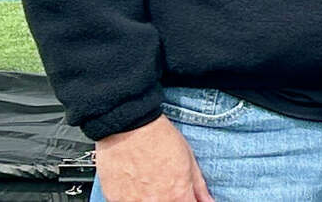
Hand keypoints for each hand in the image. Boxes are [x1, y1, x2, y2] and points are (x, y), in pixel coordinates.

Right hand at [94, 115, 211, 201]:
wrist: (128, 126)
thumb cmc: (159, 138)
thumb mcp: (188, 159)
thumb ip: (198, 186)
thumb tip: (207, 201)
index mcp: (177, 195)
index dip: (187, 200)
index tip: (184, 196)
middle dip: (169, 199)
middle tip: (165, 185)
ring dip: (150, 198)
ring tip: (147, 182)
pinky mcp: (114, 199)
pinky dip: (131, 197)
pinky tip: (133, 182)